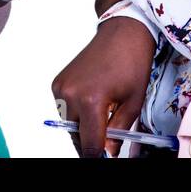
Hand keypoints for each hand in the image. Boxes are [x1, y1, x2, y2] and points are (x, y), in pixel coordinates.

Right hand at [51, 16, 155, 157]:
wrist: (121, 33)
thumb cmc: (131, 62)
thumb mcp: (133, 103)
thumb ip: (119, 132)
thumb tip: (109, 152)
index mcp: (91, 101)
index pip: (90, 144)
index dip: (97, 156)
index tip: (103, 158)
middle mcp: (70, 94)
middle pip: (77, 136)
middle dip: (91, 142)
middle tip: (107, 141)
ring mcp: (61, 88)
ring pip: (69, 124)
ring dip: (83, 128)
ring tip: (102, 117)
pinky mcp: (57, 83)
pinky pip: (64, 109)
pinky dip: (77, 114)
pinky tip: (92, 105)